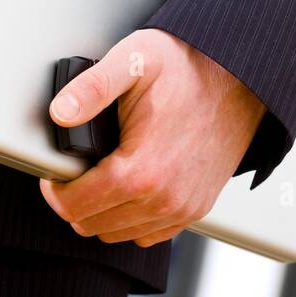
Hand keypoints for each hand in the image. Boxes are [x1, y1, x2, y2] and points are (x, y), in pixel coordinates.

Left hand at [40, 28, 267, 247]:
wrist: (241, 76)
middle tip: (75, 172)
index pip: (75, 206)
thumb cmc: (188, 67)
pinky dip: (132, 220)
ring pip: (119, 234)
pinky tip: (128, 190)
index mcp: (142, 171)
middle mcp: (164, 199)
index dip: (55, 191)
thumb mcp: (134, 62)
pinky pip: (151, 234)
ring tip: (100, 178)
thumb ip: (92, 88)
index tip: (55, 173)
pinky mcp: (198, 208)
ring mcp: (184, 208)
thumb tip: (60, 112)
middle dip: (76, 201)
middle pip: (93, 225)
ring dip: (102, 212)